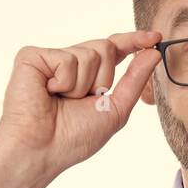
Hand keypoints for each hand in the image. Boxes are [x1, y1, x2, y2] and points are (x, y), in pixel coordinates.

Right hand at [0, 30, 161, 176]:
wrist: (43, 149)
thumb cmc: (74, 138)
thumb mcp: (115, 110)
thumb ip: (135, 80)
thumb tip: (154, 53)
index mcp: (88, 75)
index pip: (115, 49)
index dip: (134, 41)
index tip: (155, 37)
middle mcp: (70, 63)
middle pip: (106, 47)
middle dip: (103, 79)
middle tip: (80, 102)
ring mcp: (51, 58)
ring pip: (90, 53)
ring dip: (83, 85)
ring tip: (62, 100)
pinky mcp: (32, 56)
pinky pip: (68, 59)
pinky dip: (65, 82)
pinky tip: (48, 93)